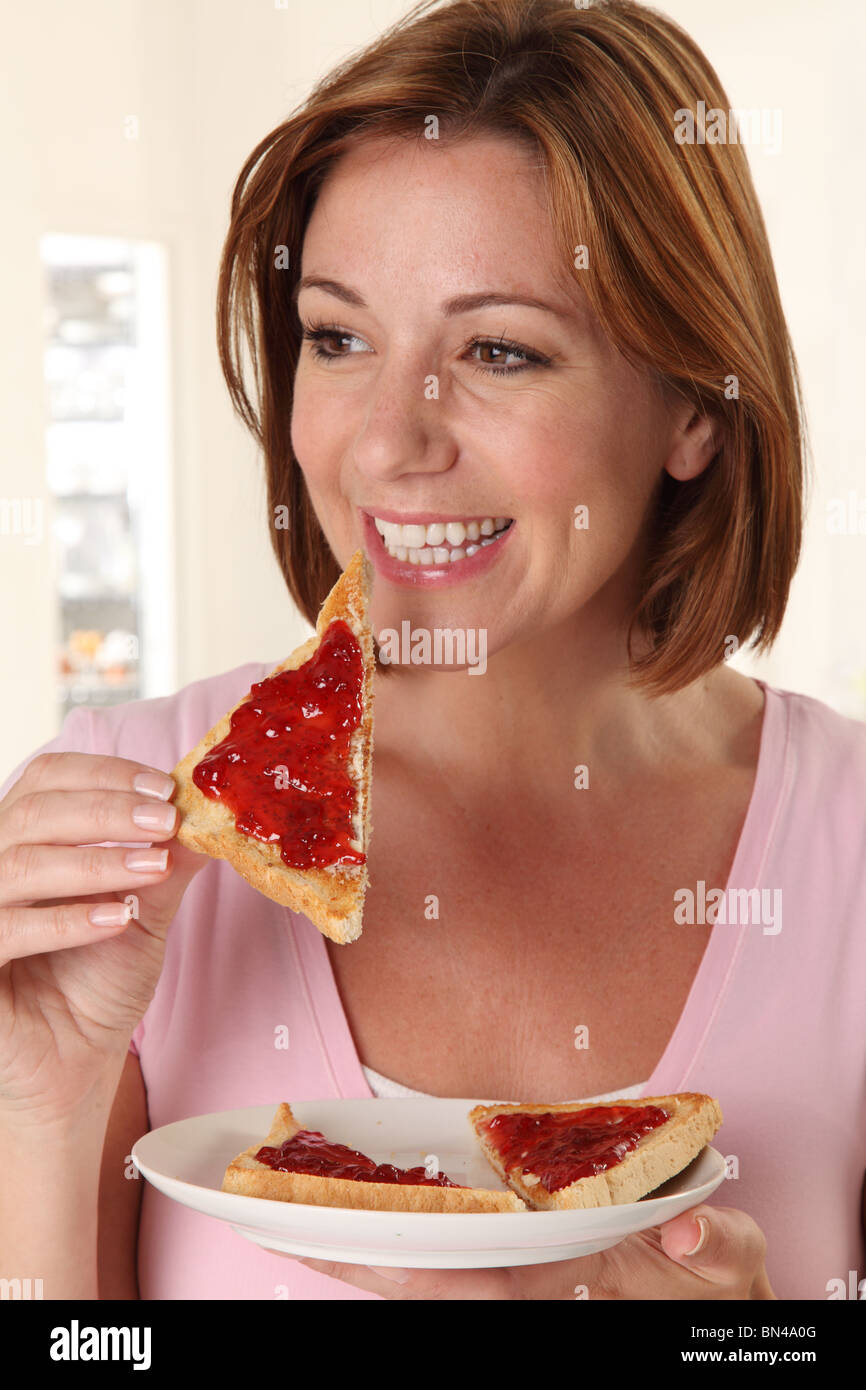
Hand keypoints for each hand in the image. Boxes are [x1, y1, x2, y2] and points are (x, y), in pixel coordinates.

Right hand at [0, 751, 206, 1123]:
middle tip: (167, 820)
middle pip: (33, 811)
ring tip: (154, 867)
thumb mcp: (144, 910)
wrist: (73, 1062)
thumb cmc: (97, 982)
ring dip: (96, 861)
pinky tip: (117, 918)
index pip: (47, 778)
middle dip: (107, 809)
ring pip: (19, 863)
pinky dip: (65, 920)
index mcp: (24, 839)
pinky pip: (5, 928)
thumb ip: (166, 861)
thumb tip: (211, 812)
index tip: (165, 787)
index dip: (104, 773)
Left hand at [266, 1204, 775, 1298]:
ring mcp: (516, 1267)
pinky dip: (393, 1230)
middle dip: (349, 1256)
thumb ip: (718, 1248)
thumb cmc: (719, 1283)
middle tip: (269, 1223)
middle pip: (423, 1275)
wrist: (716, 1297)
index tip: (353, 1248)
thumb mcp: (733, 1264)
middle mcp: (526, 1277)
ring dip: (355, 1244)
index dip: (413, 1267)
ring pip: (423, 1263)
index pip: (477, 1280)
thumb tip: (687, 1235)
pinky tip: (351, 1213)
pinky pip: (443, 1245)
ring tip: (284, 1216)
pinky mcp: (518, 1251)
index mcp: (567, 1278)